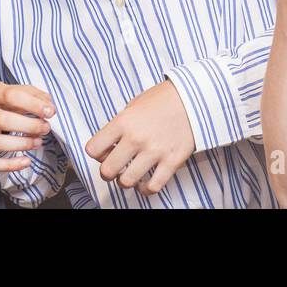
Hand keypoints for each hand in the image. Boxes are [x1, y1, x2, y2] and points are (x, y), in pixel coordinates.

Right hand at [0, 81, 55, 173]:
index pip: (10, 95)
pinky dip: (9, 165)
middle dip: (28, 126)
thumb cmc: (3, 103)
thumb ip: (35, 96)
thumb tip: (49, 108)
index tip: (50, 112)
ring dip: (21, 144)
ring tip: (38, 142)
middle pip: (1, 120)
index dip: (33, 104)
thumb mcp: (17, 92)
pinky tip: (26, 161)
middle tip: (45, 128)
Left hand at [85, 80, 195, 194]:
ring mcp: (154, 151)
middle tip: (115, 168)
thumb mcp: (134, 105)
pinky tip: (146, 181)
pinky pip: (153, 187)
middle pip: (107, 171)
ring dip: (125, 182)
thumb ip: (120, 125)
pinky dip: (146, 188)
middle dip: (108, 173)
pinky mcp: (172, 161)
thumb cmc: (162, 99)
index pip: (93, 149)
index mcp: (123, 121)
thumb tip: (110, 146)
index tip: (105, 152)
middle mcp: (136, 138)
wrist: (194, 97)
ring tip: (130, 175)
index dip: (97, 154)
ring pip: (126, 182)